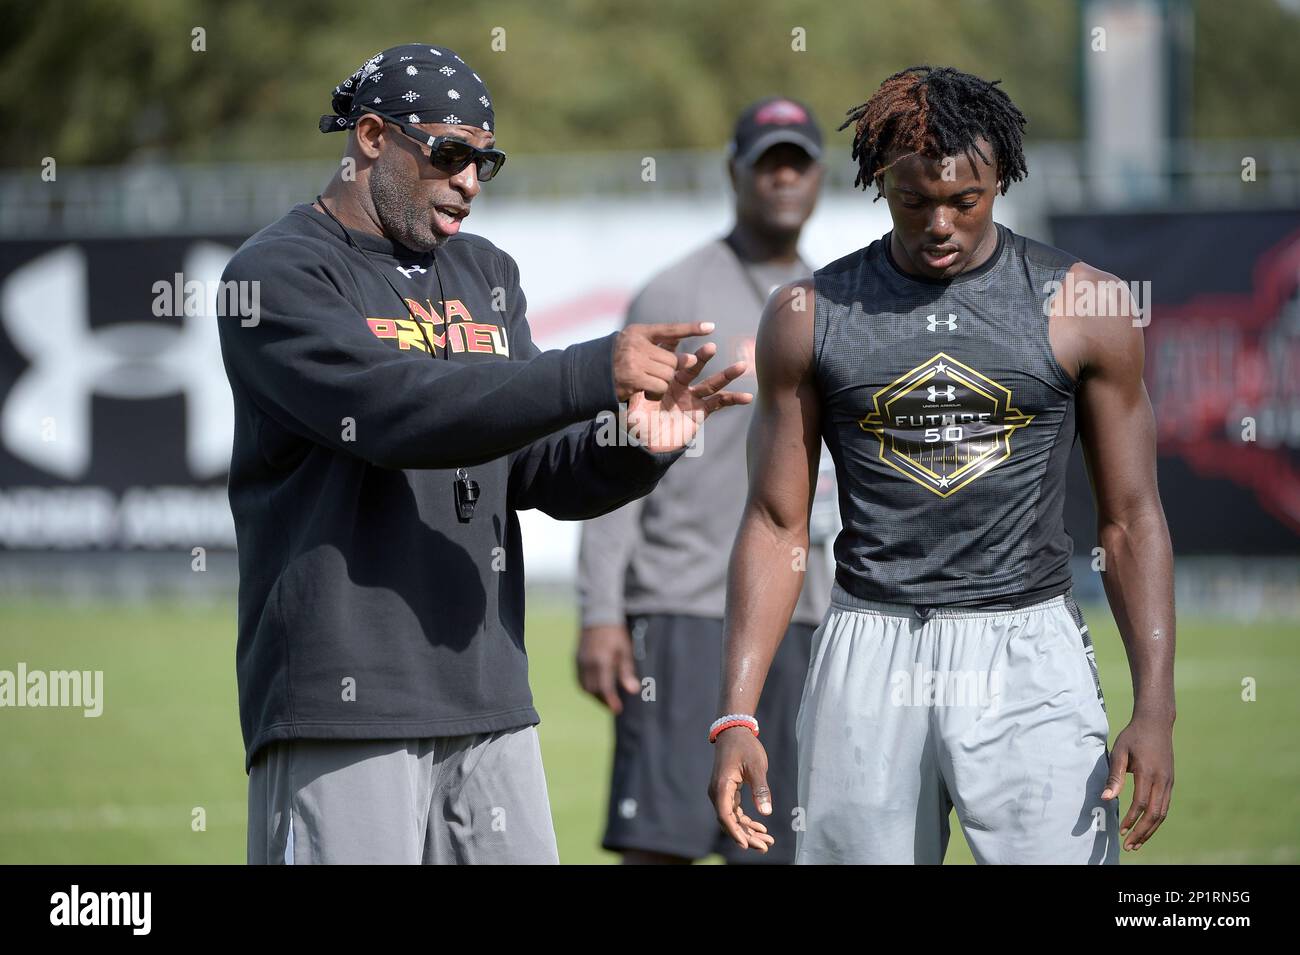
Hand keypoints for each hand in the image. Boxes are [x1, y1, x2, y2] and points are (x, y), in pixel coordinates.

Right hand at [575, 625, 638, 713]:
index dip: (610, 701)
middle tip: (615, 706)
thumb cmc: (615, 634)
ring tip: (607, 699)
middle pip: (593, 690)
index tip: (618, 710)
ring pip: (585, 687)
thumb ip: (627, 672)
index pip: (604, 687)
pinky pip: (580, 680)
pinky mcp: (576, 660)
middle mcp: (588, 663)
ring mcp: (580, 662)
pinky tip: (597, 688)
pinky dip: (588, 688)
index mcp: (601, 661)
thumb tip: (633, 691)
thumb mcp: (625, 651)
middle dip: (603, 701)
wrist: (597, 617)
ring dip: (595, 696)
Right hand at [612, 322, 711, 401]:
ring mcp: (634, 361)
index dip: (691, 328)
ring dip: (663, 384)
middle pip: (672, 360)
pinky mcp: (633, 379)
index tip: (711, 326)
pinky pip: (659, 387)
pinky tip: (646, 393)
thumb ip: (657, 346)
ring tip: (649, 385)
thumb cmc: (616, 362)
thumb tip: (688, 355)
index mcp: (639, 332)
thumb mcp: (634, 346)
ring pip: (668, 375)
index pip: (670, 329)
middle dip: (670, 372)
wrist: (589, 378)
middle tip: (657, 377)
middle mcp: (636, 344)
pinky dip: (656, 394)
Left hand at [623, 339, 752, 453]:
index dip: (675, 349)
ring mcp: (692, 398)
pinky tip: (747, 397)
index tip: (679, 336)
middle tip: (711, 348)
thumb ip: (635, 393)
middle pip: (694, 368)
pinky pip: (719, 404)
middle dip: (703, 358)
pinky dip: (733, 400)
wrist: (647, 445)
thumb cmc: (636, 424)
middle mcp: (680, 386)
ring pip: (712, 383)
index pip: (671, 360)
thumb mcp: (632, 406)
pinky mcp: (701, 412)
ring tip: (742, 366)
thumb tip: (633, 380)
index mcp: (663, 380)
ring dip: (727, 375)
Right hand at [707, 727, 776, 852]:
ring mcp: (721, 793)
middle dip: (747, 836)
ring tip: (767, 840)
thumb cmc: (745, 746)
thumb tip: (766, 813)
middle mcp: (717, 793)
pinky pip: (734, 812)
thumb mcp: (757, 766)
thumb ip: (761, 789)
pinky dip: (746, 821)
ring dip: (748, 830)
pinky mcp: (727, 792)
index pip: (726, 816)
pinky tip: (760, 828)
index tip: (748, 845)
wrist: (734, 731)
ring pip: (732, 819)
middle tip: (766, 847)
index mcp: (722, 787)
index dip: (736, 832)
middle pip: (729, 821)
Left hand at [1102, 714, 1174, 850]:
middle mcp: (1162, 780)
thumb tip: (1106, 798)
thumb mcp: (1119, 752)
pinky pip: (1165, 806)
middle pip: (1155, 814)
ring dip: (1150, 830)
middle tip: (1129, 846)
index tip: (1121, 830)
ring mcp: (1169, 782)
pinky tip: (1147, 827)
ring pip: (1163, 813)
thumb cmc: (1133, 736)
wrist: (1156, 723)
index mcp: (1148, 772)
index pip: (1141, 803)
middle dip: (1142, 832)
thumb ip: (1114, 776)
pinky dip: (1156, 820)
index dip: (1132, 819)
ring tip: (1137, 843)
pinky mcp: (1170, 782)